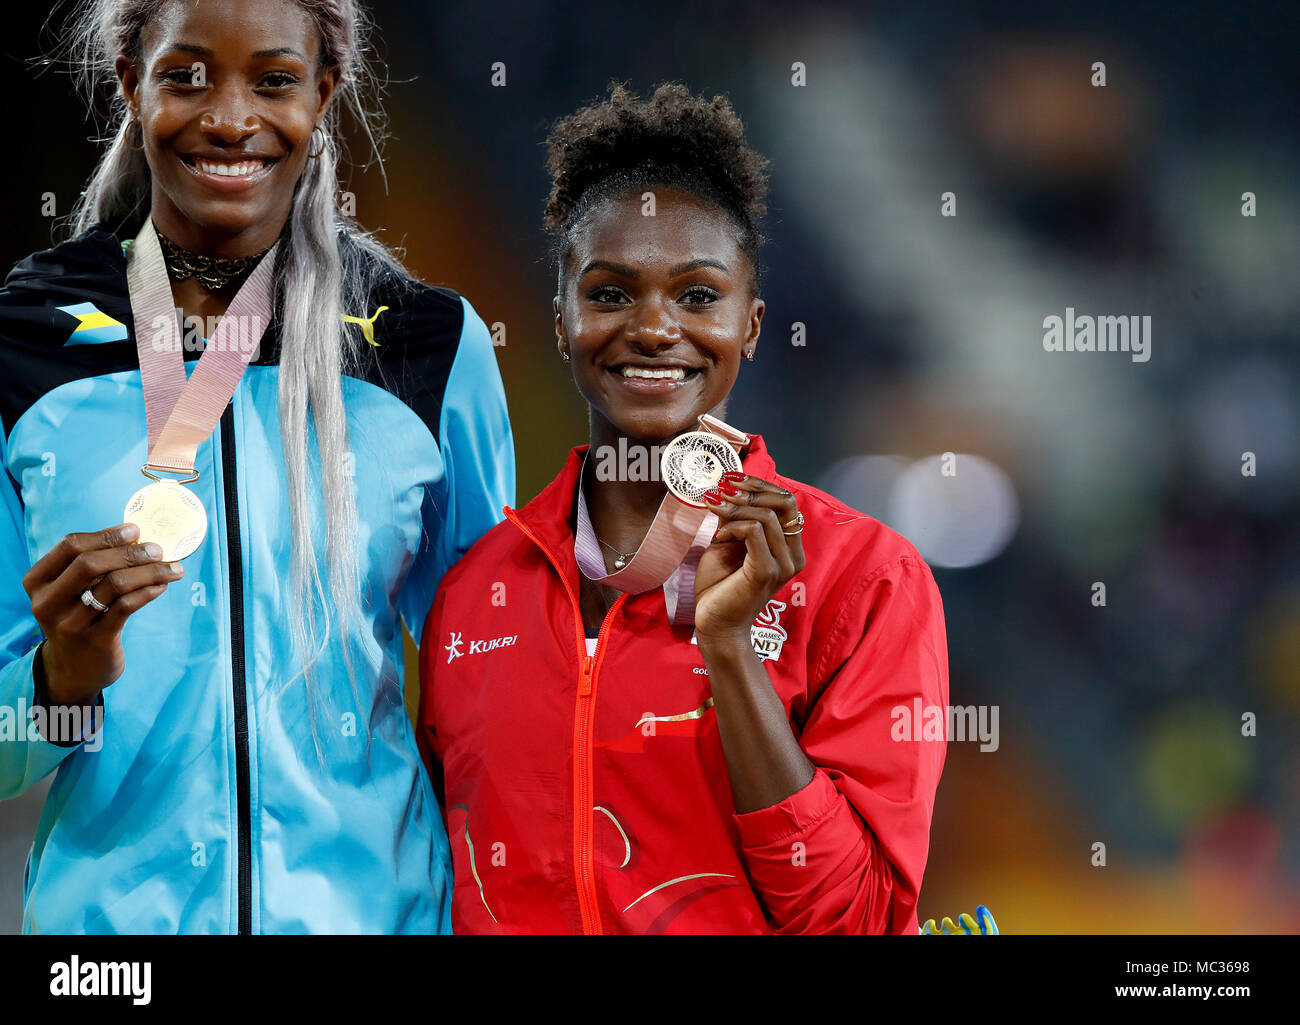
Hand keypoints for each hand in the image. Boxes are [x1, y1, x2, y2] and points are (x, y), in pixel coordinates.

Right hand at [22, 523, 182, 706]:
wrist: (75, 668)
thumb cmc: (79, 616)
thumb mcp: (71, 591)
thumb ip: (91, 566)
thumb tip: (136, 537)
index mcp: (38, 582)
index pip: (70, 546)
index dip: (105, 535)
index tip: (135, 530)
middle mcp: (48, 602)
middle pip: (91, 563)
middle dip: (129, 552)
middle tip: (158, 549)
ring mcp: (70, 623)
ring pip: (114, 584)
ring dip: (149, 571)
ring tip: (172, 568)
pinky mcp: (95, 639)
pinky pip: (126, 606)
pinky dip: (148, 591)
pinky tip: (162, 586)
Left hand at [693, 473, 804, 645]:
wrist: (715, 624)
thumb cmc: (720, 587)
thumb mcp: (728, 543)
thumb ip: (735, 519)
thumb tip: (727, 488)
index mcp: (788, 548)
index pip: (787, 502)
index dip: (760, 485)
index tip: (730, 478)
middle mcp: (792, 555)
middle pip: (785, 502)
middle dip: (751, 490)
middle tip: (722, 487)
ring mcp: (782, 565)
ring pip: (767, 516)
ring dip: (735, 507)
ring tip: (714, 510)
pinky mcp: (766, 572)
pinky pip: (756, 532)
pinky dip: (735, 526)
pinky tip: (719, 536)